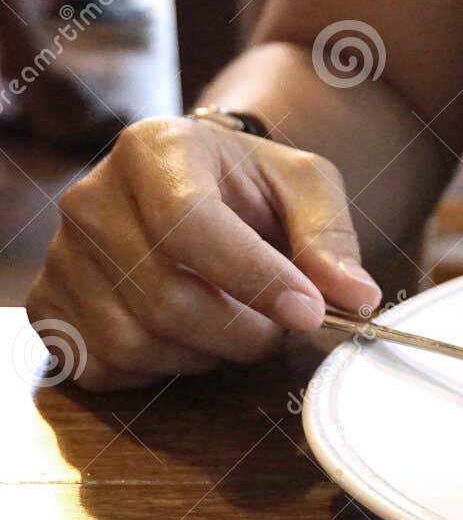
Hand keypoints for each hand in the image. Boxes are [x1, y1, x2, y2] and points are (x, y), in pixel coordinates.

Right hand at [24, 117, 382, 389]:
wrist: (199, 189)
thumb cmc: (254, 186)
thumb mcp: (306, 187)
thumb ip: (331, 237)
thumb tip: (356, 297)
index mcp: (153, 149)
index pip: (189, 225)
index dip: (255, 279)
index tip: (310, 311)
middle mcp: (90, 198)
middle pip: (164, 297)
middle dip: (243, 330)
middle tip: (284, 325)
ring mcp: (61, 256)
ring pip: (135, 342)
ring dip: (208, 354)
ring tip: (242, 325)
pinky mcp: (49, 306)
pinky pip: (105, 367)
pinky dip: (163, 370)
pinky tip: (195, 338)